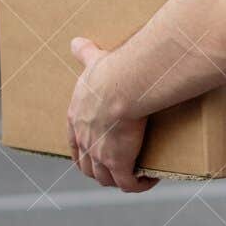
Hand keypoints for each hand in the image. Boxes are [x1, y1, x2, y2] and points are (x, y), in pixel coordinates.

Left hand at [67, 37, 155, 192]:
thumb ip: (85, 53)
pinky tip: (151, 179)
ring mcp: (100, 154)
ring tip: (136, 175)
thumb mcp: (93, 61)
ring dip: (119, 180)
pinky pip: (128, 183)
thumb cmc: (111, 70)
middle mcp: (83, 139)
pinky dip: (138, 185)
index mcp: (76, 118)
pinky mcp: (119, 163)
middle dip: (100, 170)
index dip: (84, 151)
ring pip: (105, 178)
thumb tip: (75, 41)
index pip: (75, 143)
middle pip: (87, 166)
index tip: (97, 152)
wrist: (125, 84)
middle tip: (118, 168)